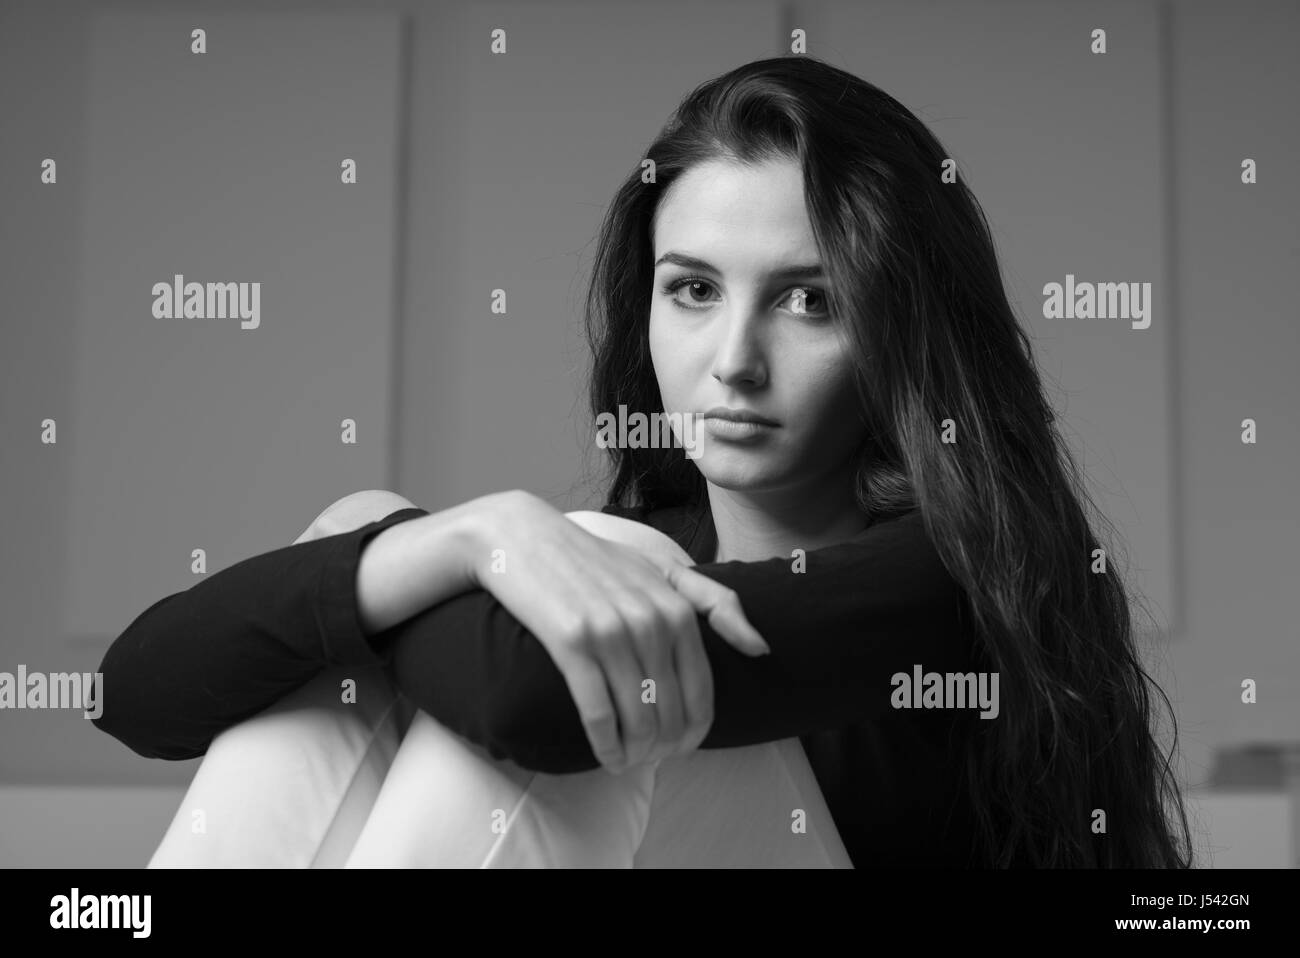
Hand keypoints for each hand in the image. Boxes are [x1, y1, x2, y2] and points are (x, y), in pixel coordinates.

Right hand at [465, 490, 768, 773]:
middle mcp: (650, 620)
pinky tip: (605, 756)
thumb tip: (762, 649)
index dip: (694, 732)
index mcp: (676, 607)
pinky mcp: (572, 642)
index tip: (679, 748)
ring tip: (626, 761)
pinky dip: (605, 745)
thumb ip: (715, 602)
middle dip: (663, 749)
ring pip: (638, 719)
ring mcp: (611, 631)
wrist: (521, 537)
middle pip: (672, 713)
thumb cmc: (593, 560)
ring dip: (635, 753)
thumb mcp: (659, 571)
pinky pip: (599, 713)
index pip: (702, 692)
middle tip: (647, 759)